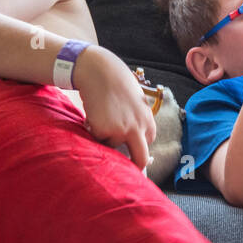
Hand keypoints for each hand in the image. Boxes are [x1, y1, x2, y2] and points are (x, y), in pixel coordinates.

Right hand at [71, 46, 156, 170]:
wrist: (100, 71)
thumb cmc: (118, 86)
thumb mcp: (136, 104)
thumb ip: (138, 122)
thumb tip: (139, 144)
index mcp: (149, 122)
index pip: (147, 146)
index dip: (138, 152)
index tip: (133, 159)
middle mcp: (138, 129)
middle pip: (140, 159)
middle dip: (134, 168)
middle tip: (127, 172)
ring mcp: (121, 131)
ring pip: (111, 145)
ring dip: (105, 135)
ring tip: (103, 115)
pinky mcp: (103, 130)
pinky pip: (97, 138)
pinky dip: (93, 130)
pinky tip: (95, 113)